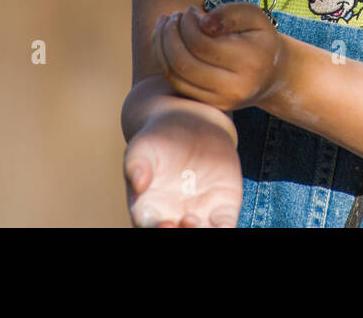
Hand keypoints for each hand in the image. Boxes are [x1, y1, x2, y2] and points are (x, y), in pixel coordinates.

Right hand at [124, 110, 242, 227]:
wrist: (190, 126)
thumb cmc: (158, 140)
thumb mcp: (144, 146)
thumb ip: (137, 163)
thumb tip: (138, 183)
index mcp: (148, 211)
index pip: (150, 228)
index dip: (158, 231)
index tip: (165, 224)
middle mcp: (174, 219)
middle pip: (178, 236)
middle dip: (183, 235)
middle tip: (188, 222)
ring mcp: (200, 216)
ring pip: (203, 235)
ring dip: (204, 236)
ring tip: (199, 221)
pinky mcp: (223, 209)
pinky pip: (226, 226)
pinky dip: (226, 230)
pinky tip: (224, 226)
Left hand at [151, 3, 284, 111]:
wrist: (271, 74)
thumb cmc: (258, 39)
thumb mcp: (254, 17)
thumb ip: (230, 14)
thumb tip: (203, 23)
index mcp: (249, 62)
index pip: (202, 44)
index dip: (188, 24)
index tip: (191, 10)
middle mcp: (235, 88)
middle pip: (184, 63)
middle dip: (170, 35)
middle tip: (174, 17)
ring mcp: (220, 101)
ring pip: (175, 76)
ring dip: (162, 47)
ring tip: (166, 25)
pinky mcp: (208, 105)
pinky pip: (176, 85)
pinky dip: (164, 62)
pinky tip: (165, 42)